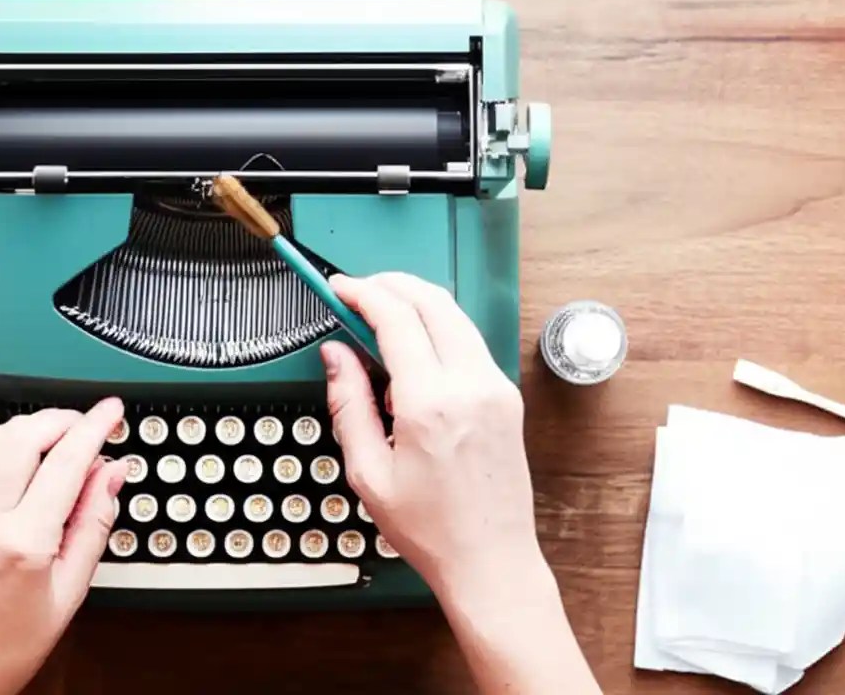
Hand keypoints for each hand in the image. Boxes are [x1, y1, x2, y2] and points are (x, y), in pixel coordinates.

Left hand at [0, 398, 128, 694]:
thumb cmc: (9, 644)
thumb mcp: (71, 589)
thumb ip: (94, 522)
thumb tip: (112, 474)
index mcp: (22, 543)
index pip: (66, 462)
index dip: (94, 428)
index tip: (110, 412)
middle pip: (23, 436)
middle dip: (60, 419)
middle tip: (85, 425)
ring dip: (26, 427)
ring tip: (53, 440)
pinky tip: (16, 458)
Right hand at [321, 273, 541, 597]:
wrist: (489, 559)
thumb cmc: (432, 529)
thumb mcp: (368, 472)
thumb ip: (348, 405)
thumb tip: (336, 356)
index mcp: (431, 403)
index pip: (397, 317)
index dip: (363, 293)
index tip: (340, 288)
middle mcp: (471, 386)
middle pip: (433, 301)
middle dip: (392, 285)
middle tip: (359, 291)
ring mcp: (495, 388)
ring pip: (455, 315)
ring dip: (418, 302)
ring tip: (382, 314)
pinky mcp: (507, 397)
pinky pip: (470, 343)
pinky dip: (439, 328)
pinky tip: (414, 349)